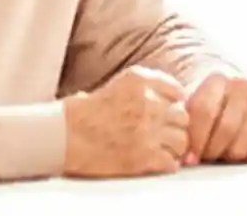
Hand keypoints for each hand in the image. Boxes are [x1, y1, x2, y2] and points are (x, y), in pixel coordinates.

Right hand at [63, 65, 189, 177]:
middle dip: (174, 125)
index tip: (165, 112)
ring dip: (173, 146)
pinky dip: (166, 164)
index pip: (177, 91)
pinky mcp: (144, 156)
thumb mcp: (118, 84)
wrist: (63, 136)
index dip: (172, 104)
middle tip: (162, 133)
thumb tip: (175, 97)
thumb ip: (147, 86)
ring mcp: (147, 130)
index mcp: (140, 80)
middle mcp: (147, 102)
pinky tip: (155, 162)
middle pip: (182, 116)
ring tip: (160, 149)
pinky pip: (171, 162)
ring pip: (181, 140)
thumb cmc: (84, 112)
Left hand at [185, 71, 246, 164]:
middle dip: (210, 151)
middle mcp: (244, 88)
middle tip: (202, 159)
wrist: (227, 89)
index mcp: (218, 79)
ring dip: (226, 157)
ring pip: (242, 146)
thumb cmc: (201, 100)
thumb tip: (177, 151)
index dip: (195, 139)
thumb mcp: (187, 100)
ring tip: (216, 154)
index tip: (188, 158)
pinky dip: (243, 159)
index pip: (205, 110)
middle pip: (227, 129)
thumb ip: (181, 119)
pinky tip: (233, 152)